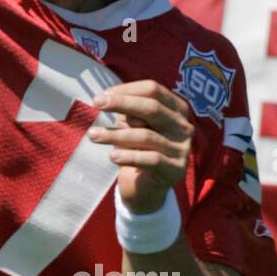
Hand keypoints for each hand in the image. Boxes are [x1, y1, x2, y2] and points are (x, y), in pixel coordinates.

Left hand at [87, 80, 192, 214]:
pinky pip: (151, 159)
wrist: (145, 186)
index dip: (127, 90)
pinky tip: (112, 156)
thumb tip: (108, 98)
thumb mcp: (132, 124)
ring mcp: (182, 149)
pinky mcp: (176, 170)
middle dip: (121, 103)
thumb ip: (127, 110)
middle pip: (153, 108)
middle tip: (96, 103)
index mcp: (176, 109)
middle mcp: (184, 126)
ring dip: (116, 134)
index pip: (153, 90)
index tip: (102, 95)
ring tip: (92, 135)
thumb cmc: (136, 147)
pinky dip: (129, 156)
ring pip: (147, 136)